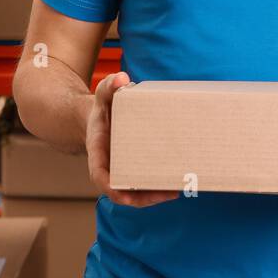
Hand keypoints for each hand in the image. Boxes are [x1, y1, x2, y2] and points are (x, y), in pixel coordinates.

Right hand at [87, 71, 180, 207]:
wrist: (103, 117)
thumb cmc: (103, 108)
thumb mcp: (103, 95)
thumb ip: (109, 85)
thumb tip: (122, 78)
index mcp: (98, 154)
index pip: (100, 178)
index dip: (113, 190)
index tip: (126, 197)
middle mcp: (110, 168)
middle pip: (123, 192)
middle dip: (144, 198)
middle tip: (168, 193)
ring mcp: (123, 171)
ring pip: (137, 193)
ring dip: (156, 196)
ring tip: (178, 189)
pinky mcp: (135, 169)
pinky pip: (145, 185)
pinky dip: (159, 188)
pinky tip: (178, 183)